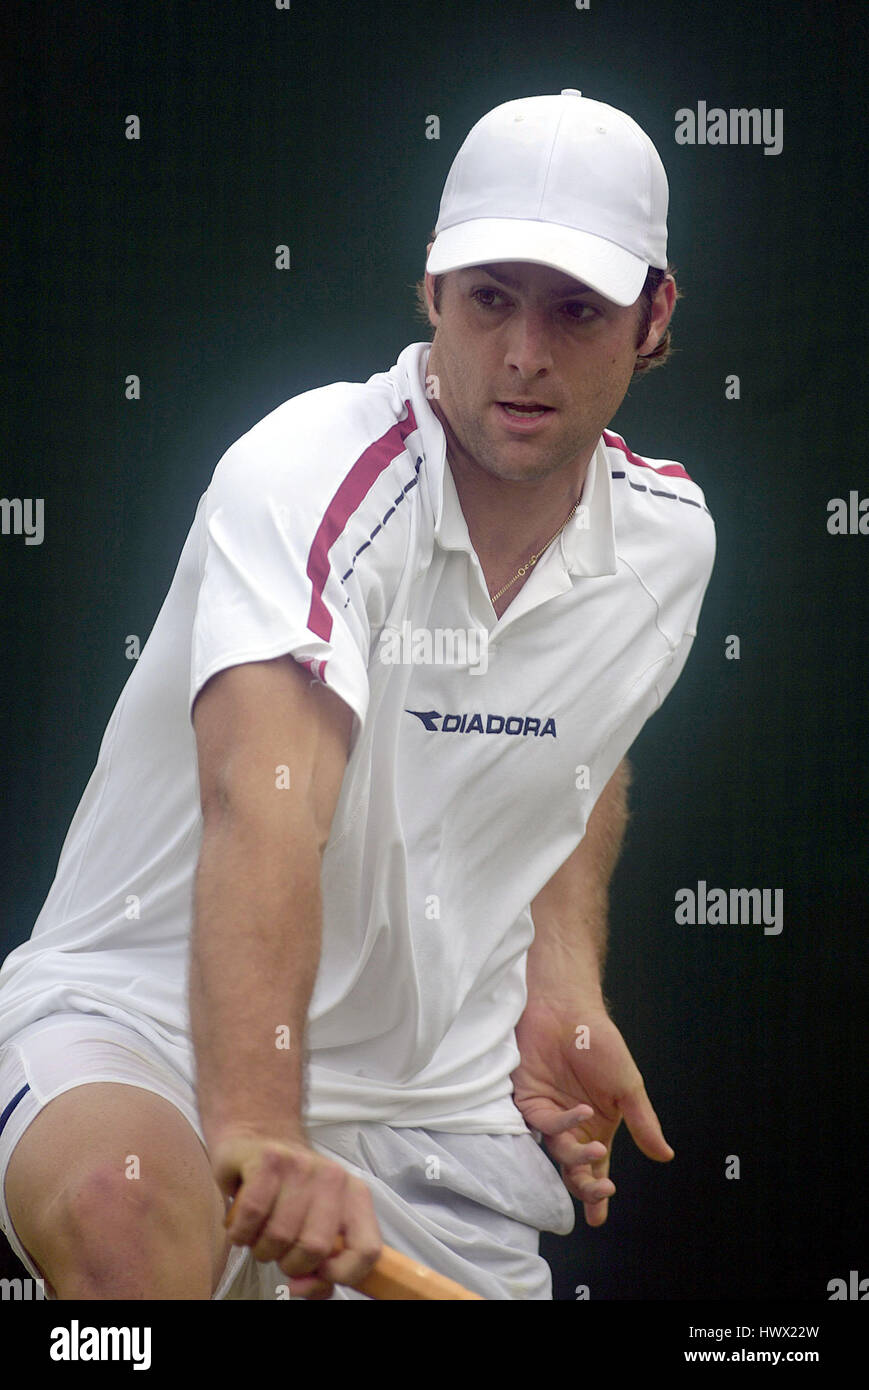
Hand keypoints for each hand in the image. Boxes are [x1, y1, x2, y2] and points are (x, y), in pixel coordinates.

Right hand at [214, 1131, 381, 1297]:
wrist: (257, 1138)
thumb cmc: (285, 1193)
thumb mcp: (314, 1226)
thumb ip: (321, 1267)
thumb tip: (301, 1286)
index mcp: (355, 1195)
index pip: (367, 1250)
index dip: (342, 1275)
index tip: (318, 1274)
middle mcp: (333, 1177)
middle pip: (315, 1248)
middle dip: (289, 1263)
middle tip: (279, 1249)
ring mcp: (301, 1165)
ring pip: (279, 1235)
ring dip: (261, 1248)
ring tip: (259, 1233)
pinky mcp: (268, 1159)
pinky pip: (252, 1215)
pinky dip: (240, 1232)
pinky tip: (241, 1226)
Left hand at [511, 999, 673, 1225]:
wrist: (569, 1010)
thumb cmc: (600, 1043)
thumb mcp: (628, 1086)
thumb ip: (643, 1122)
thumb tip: (665, 1156)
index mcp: (597, 1126)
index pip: (596, 1168)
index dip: (597, 1194)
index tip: (599, 1218)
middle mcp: (572, 1126)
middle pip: (574, 1169)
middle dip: (586, 1186)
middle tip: (600, 1189)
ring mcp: (548, 1114)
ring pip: (558, 1152)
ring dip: (576, 1158)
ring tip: (595, 1149)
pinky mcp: (528, 1100)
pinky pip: (543, 1124)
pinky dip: (562, 1124)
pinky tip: (579, 1112)